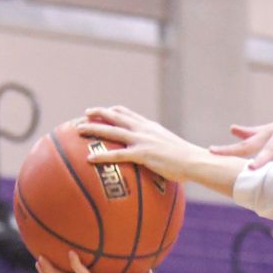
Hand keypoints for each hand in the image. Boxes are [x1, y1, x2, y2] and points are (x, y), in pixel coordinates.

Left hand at [79, 106, 206, 184]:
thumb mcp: (170, 148)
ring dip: (93, 128)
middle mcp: (144, 129)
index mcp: (150, 126)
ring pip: (112, 131)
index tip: (105, 110)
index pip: (128, 113)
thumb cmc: (186, 159)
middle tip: (85, 113)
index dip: (114, 111)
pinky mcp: (142, 153)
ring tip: (78, 130)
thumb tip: (156, 158)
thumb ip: (160, 148)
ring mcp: (142, 140)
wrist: (194, 161)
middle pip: (116, 116)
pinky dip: (102, 155)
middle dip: (99, 113)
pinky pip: (117, 154)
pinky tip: (89, 158)